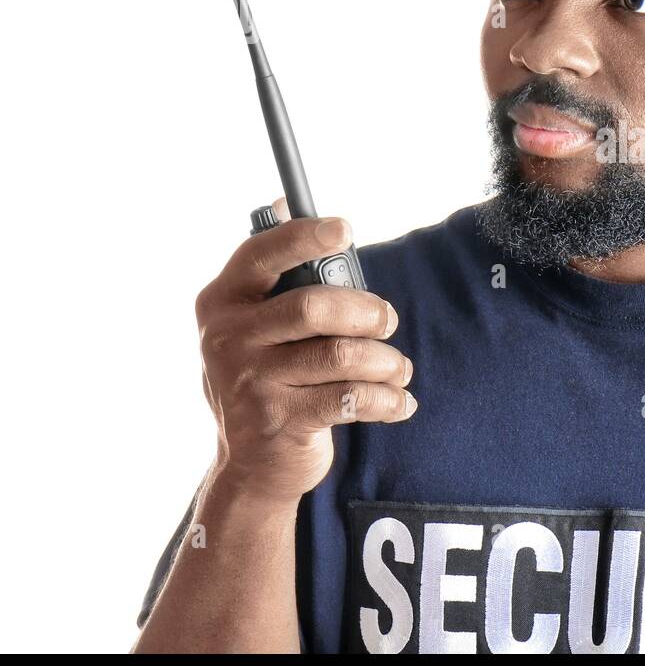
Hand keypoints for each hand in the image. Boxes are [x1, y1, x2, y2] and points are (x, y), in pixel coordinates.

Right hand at [194, 197, 414, 505]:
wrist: (254, 464)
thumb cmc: (270, 375)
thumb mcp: (258, 324)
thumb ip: (277, 273)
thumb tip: (284, 201)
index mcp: (223, 301)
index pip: (260, 253)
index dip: (305, 236)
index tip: (345, 230)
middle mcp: (228, 337)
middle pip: (313, 306)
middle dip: (367, 310)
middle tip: (388, 321)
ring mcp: (250, 382)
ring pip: (341, 354)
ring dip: (385, 360)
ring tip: (399, 368)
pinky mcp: (280, 421)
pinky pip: (352, 398)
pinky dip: (388, 398)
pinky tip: (400, 401)